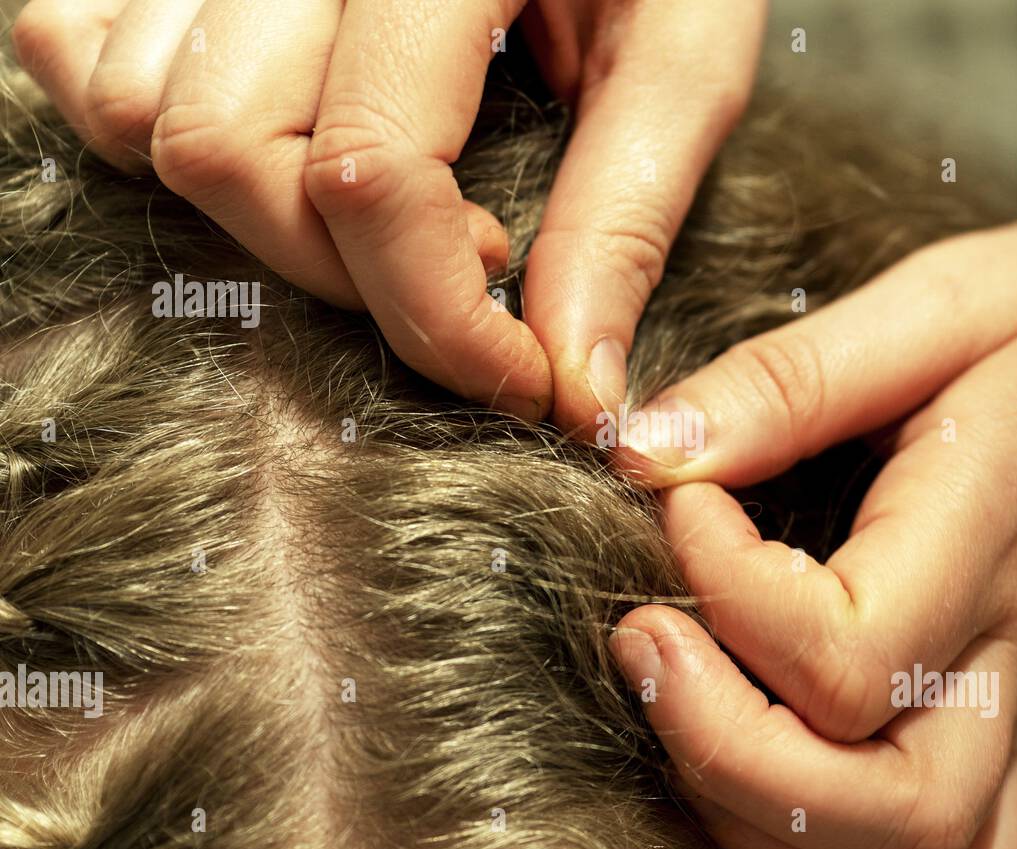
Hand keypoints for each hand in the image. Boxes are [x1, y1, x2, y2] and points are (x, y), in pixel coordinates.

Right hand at [12, 0, 764, 423]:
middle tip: (462, 269)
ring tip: (381, 201)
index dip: (438, 315)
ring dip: (254, 208)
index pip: (368, 165)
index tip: (523, 379)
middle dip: (341, 274)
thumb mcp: (685, 56)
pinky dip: (153, 126)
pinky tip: (280, 149)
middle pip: (227, 148)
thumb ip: (623, 216)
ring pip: (142, 106)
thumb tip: (577, 389)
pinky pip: (87, 48)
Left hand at [610, 214, 1016, 848]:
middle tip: (645, 641)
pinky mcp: (998, 735)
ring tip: (673, 686)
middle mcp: (1007, 655)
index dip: (728, 594)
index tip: (679, 496)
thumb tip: (649, 451)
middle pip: (888, 814)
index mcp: (997, 527)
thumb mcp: (953, 298)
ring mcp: (1010, 715)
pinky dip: (801, 834)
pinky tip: (738, 745)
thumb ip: (795, 377)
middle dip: (726, 753)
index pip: (853, 651)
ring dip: (750, 808)